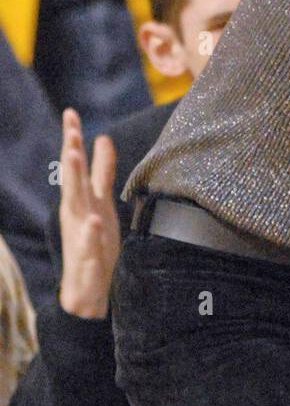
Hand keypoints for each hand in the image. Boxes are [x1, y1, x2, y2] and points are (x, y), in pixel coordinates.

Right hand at [58, 108, 119, 317]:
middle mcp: (76, 216)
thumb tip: (102, 138)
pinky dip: (90, 234)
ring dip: (74, 185)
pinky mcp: (90, 261)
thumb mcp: (101, 202)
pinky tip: (93, 221)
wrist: (88, 292)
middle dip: (71, 157)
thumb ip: (102, 171)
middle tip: (72, 132)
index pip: (75, 167)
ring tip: (75, 160)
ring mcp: (80, 239)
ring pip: (76, 210)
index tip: (70, 113)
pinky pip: (89, 247)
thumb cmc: (94, 243)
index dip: (72, 140)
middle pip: (72, 182)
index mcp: (79, 201)